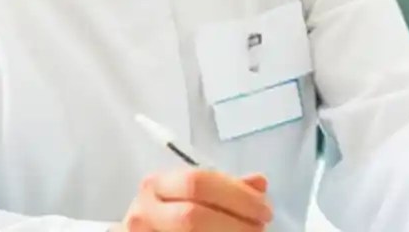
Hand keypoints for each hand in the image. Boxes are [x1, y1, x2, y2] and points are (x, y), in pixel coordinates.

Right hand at [118, 169, 272, 231]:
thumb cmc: (170, 215)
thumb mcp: (191, 195)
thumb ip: (224, 188)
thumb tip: (259, 183)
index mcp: (155, 185)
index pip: (196, 182)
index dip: (235, 195)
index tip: (263, 207)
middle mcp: (144, 212)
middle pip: (192, 217)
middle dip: (235, 223)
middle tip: (260, 228)